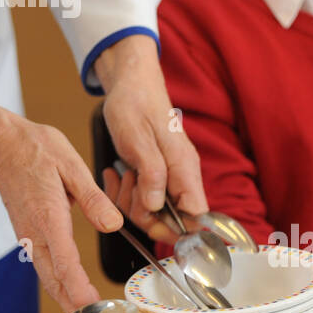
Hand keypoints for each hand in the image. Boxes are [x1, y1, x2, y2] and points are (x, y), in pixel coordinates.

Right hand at [0, 98, 122, 312]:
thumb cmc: (35, 150)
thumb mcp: (70, 164)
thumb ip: (92, 197)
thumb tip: (113, 224)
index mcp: (49, 216)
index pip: (65, 262)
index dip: (80, 290)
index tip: (95, 310)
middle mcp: (35, 233)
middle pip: (55, 281)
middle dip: (75, 309)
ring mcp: (28, 236)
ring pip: (48, 278)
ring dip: (66, 302)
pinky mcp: (28, 235)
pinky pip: (43, 267)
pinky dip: (58, 286)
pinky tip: (71, 296)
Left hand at [94, 34, 206, 239]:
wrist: (132, 84)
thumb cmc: (136, 104)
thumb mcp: (138, 138)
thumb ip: (152, 174)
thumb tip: (156, 207)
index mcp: (185, 168)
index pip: (196, 215)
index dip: (176, 228)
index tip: (150, 222)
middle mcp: (181, 176)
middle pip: (170, 219)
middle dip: (142, 213)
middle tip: (126, 189)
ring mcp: (168, 176)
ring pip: (152, 211)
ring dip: (129, 199)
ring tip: (120, 174)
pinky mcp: (155, 175)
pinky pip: (141, 198)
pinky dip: (124, 191)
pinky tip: (115, 174)